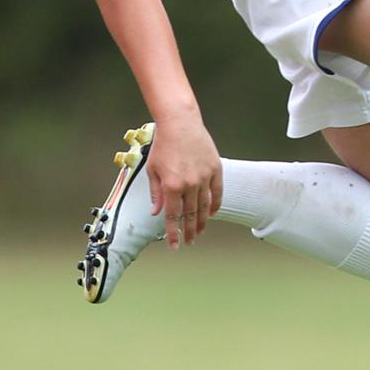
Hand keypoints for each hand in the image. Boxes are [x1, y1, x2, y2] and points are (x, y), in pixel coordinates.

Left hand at [146, 112, 221, 248]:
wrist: (180, 122)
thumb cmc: (163, 145)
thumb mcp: (152, 169)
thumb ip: (156, 193)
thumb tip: (156, 212)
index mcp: (171, 185)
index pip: (173, 216)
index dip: (173, 233)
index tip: (174, 246)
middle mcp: (189, 184)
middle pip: (191, 215)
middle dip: (189, 232)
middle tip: (189, 242)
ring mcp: (204, 177)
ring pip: (205, 207)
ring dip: (203, 222)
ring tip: (199, 232)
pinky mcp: (215, 169)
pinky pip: (217, 192)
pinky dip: (215, 205)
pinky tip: (212, 213)